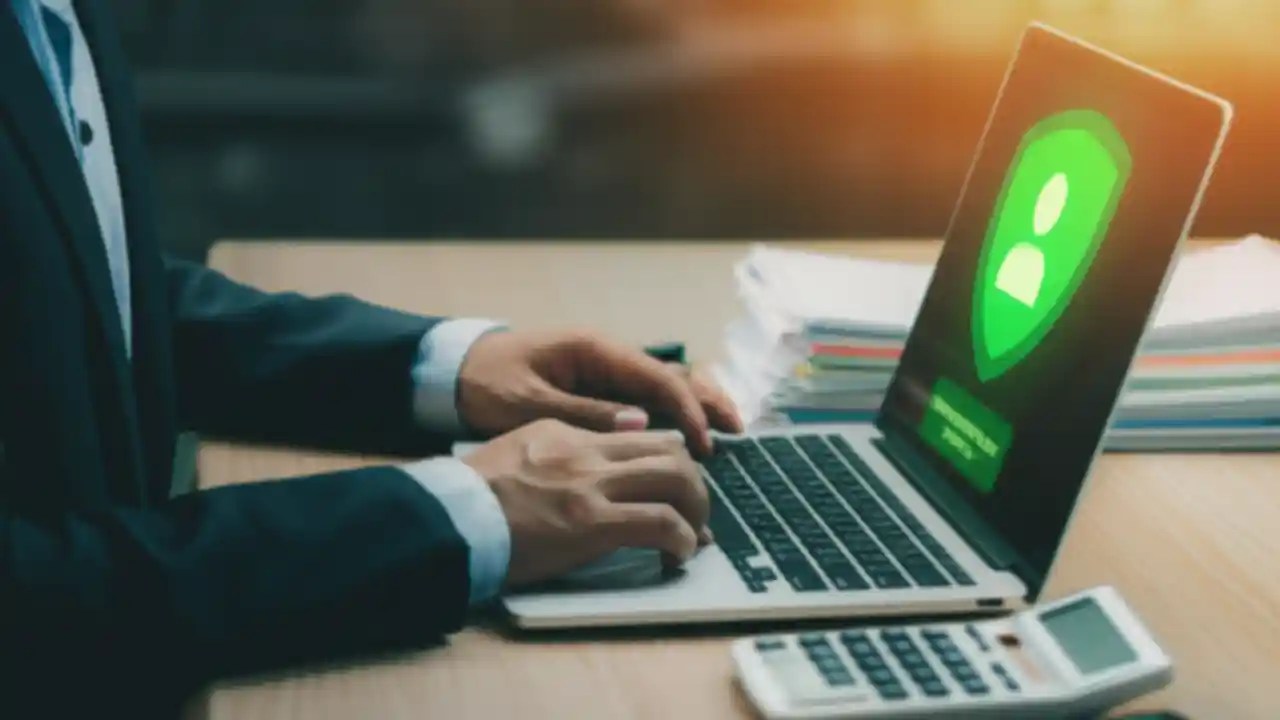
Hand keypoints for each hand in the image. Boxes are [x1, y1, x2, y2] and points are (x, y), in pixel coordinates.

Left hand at [458, 330, 742, 455]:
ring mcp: (604, 370)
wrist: (450, 371)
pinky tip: (688, 437)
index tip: (704, 443)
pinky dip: (671, 413)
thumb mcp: (528, 402)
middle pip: (671, 373)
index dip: (686, 409)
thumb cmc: (485, 383)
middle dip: (707, 399)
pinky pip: (645, 397)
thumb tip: (640, 425)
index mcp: (593, 350)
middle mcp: (606, 354)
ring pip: (664, 384)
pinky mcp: (597, 387)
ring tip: (726, 432)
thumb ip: (584, 413)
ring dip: (696, 406)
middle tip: (737, 431)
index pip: (656, 377)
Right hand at [463, 419, 707, 587]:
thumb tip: (587, 468)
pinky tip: (677, 555)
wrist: (450, 516)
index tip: (675, 484)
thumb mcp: (517, 449)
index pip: (639, 435)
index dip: (668, 460)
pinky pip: (660, 523)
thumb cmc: (471, 495)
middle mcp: (588, 452)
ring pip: (677, 480)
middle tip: (694, 511)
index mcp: (567, 432)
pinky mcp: (593, 523)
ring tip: (692, 535)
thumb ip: (556, 450)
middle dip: (693, 483)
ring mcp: (592, 486)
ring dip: (695, 510)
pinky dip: (680, 539)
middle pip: (669, 452)